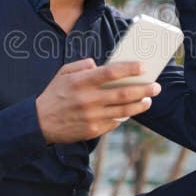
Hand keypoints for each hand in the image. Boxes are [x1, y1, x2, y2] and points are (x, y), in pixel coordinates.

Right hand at [35, 58, 161, 144]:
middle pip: (123, 93)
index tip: (143, 67)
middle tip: (156, 86)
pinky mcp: (93, 130)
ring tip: (148, 100)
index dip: (130, 68)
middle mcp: (88, 99)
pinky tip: (129, 111)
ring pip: (124, 110)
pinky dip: (123, 117)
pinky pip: (114, 122)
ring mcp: (91, 116)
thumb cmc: (54, 94)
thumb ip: (83, 65)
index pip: (111, 72)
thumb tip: (101, 65)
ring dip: (140, 105)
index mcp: (81, 82)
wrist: (39, 123)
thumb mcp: (63, 73)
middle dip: (144, 89)